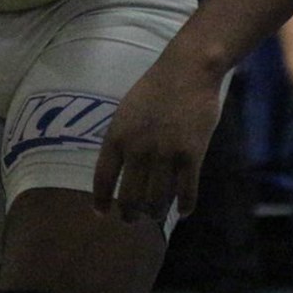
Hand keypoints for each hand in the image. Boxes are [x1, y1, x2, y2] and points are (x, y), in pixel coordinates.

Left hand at [92, 50, 224, 222]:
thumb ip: (121, 139)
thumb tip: (119, 168)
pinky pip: (186, 192)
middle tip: (132, 221)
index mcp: (117, 136)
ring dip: (156, 213)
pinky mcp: (191, 154)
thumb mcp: (126, 111)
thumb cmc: (155, 89)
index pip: (103, 178)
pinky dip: (184, 206)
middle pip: (130, 197)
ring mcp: (165, 153)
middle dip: (130, 214)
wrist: (187, 71)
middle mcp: (137, 149)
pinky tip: (182, 211)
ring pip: (158, 200)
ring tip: (155, 215)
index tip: (102, 214)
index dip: (101, 200)